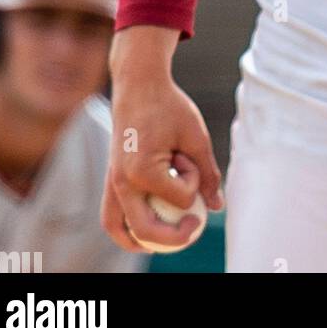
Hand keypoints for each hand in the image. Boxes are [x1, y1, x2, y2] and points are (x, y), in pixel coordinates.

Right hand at [102, 40, 223, 252]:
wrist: (138, 85)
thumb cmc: (168, 106)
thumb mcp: (195, 136)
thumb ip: (208, 173)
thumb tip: (217, 206)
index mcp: (142, 171)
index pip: (179, 197)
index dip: (194, 181)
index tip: (189, 158)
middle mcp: (121, 182)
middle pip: (145, 230)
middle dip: (172, 239)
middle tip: (193, 230)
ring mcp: (111, 182)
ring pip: (119, 229)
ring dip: (141, 242)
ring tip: (165, 243)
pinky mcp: (109, 179)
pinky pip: (111, 216)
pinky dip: (125, 229)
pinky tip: (146, 231)